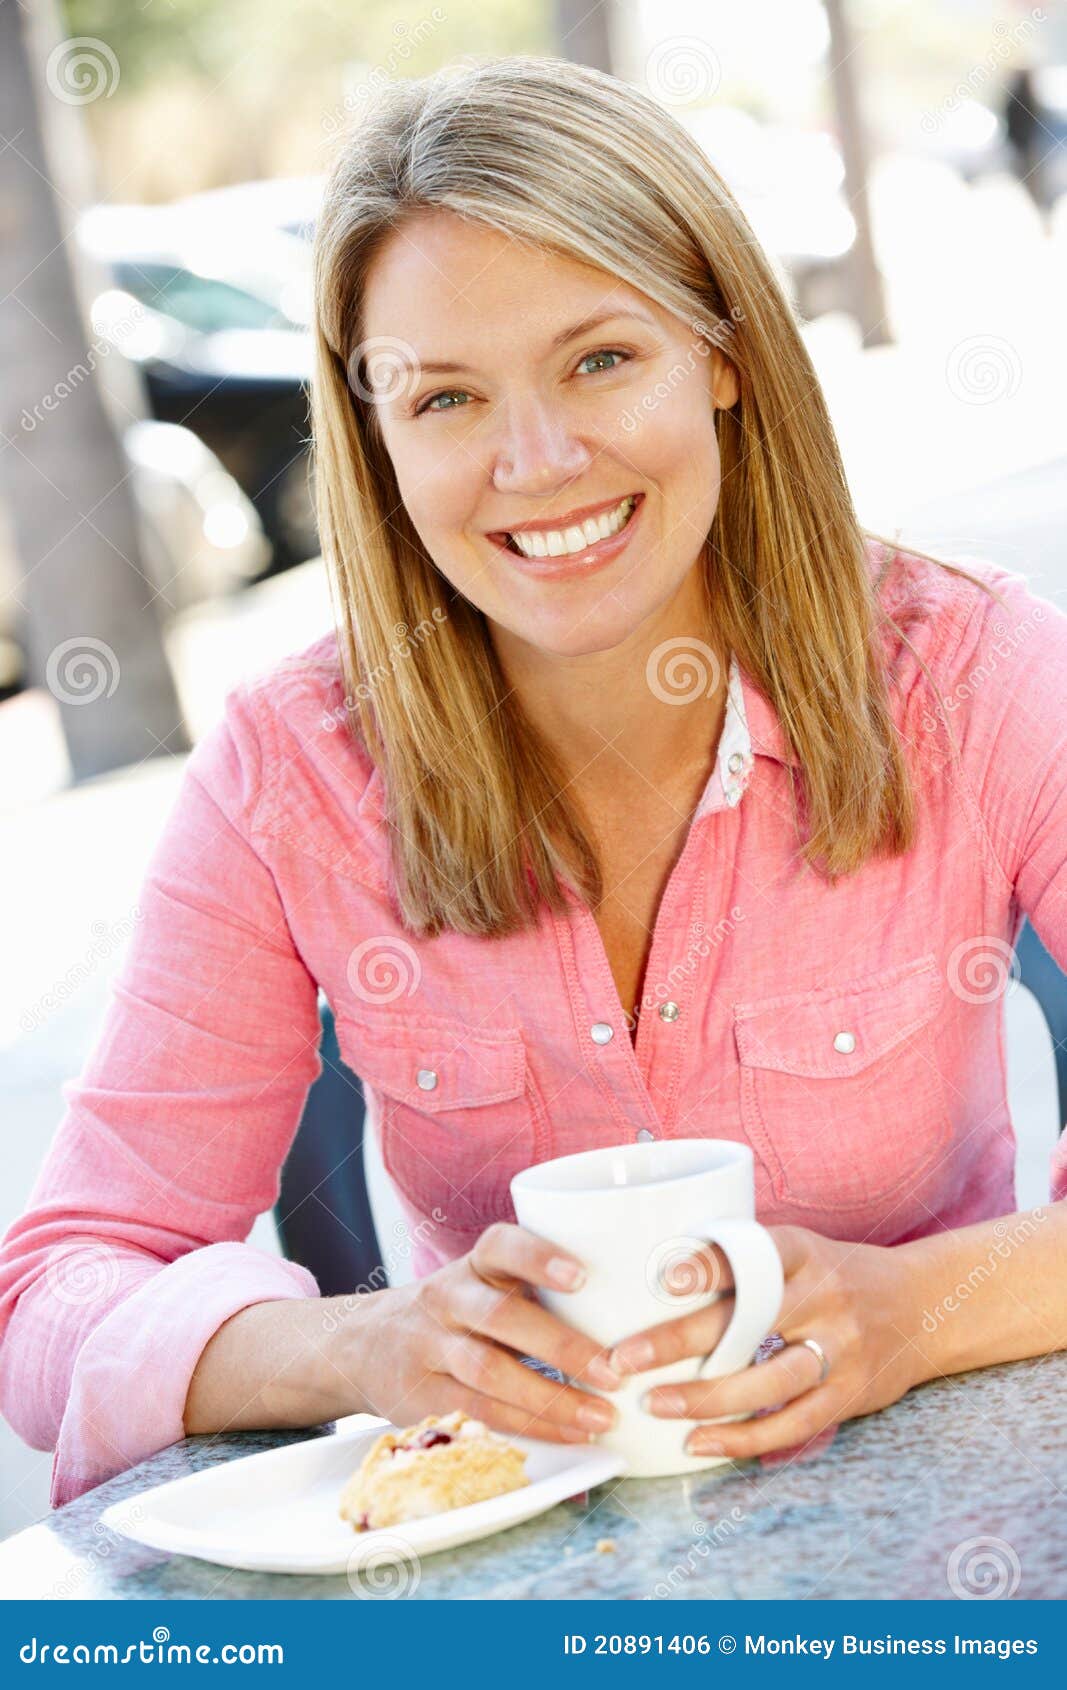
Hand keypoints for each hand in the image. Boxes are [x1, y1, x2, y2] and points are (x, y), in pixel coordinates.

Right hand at [339, 1221, 621, 1443]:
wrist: (362, 1343)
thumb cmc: (457, 1311)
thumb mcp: (484, 1283)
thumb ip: (539, 1290)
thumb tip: (633, 1305)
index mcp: (473, 1265)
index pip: (502, 1246)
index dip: (540, 1257)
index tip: (583, 1275)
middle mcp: (447, 1299)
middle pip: (501, 1316)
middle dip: (562, 1346)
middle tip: (614, 1369)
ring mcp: (431, 1349)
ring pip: (490, 1372)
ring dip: (551, 1399)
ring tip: (602, 1416)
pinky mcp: (422, 1396)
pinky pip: (481, 1413)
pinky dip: (530, 1427)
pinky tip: (569, 1434)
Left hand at [607, 1225, 921, 1459]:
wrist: (922, 1306)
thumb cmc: (834, 1276)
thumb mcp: (798, 1251)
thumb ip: (743, 1261)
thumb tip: (653, 1275)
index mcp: (802, 1252)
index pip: (754, 1253)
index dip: (710, 1264)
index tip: (665, 1276)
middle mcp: (824, 1296)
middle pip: (749, 1319)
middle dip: (682, 1340)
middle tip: (625, 1357)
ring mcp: (841, 1348)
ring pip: (769, 1380)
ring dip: (707, 1397)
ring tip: (656, 1405)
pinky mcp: (850, 1393)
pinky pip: (793, 1423)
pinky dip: (744, 1438)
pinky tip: (701, 1442)